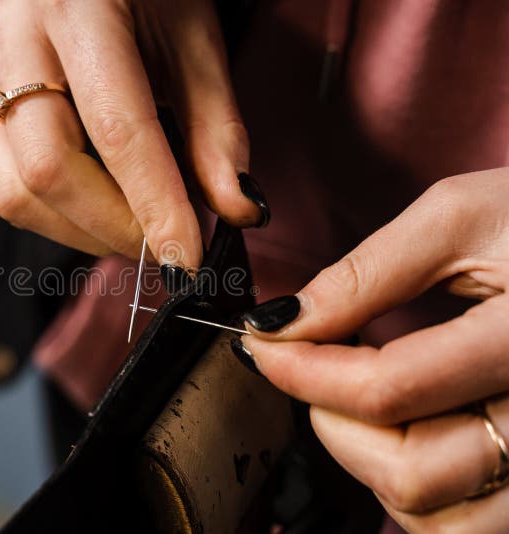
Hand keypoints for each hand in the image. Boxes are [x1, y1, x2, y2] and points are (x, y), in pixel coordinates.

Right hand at [0, 0, 267, 269]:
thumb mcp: (195, 42)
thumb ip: (215, 129)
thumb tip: (235, 208)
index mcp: (78, 6)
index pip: (116, 127)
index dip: (154, 204)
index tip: (185, 256)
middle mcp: (11, 35)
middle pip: (48, 170)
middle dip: (113, 228)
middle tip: (161, 244)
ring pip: (15, 192)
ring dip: (82, 231)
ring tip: (130, 225)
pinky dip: (50, 213)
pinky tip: (89, 198)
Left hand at [239, 168, 508, 531]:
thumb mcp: (460, 216)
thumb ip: (365, 274)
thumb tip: (281, 323)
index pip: (390, 388)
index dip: (302, 369)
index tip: (262, 343)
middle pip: (411, 472)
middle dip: (333, 420)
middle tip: (316, 368)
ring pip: (435, 517)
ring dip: (370, 462)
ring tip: (365, 395)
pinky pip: (465, 527)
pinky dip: (414, 490)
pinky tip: (408, 428)